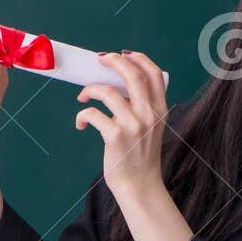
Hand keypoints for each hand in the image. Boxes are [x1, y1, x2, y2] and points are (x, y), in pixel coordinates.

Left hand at [76, 51, 169, 198]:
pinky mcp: (115, 136)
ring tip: (83, 97)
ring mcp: (133, 125)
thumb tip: (118, 84)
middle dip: (113, 61)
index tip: (122, 53)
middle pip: (132, 75)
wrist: (139, 186)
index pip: (154, 74)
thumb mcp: (151, 128)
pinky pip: (92, 114)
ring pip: (107, 92)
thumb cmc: (140, 156)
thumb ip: (142, 107)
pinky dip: (82, 115)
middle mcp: (149, 114)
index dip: (138, 58)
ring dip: (90, 90)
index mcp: (160, 110)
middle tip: (99, 59)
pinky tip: (81, 124)